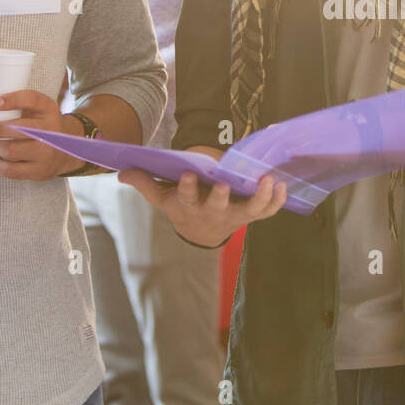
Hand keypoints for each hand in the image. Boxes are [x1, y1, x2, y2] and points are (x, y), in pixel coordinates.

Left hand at [0, 89, 81, 180]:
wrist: (66, 150)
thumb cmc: (39, 124)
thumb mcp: (35, 109)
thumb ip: (9, 102)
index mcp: (48, 109)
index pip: (32, 100)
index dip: (12, 100)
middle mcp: (51, 130)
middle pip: (19, 129)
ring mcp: (46, 152)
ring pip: (11, 151)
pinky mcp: (39, 171)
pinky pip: (11, 170)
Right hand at [118, 156, 287, 247]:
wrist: (201, 232)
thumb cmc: (182, 207)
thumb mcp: (161, 198)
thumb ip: (144, 183)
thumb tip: (121, 172)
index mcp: (190, 206)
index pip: (187, 198)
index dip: (187, 188)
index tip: (188, 175)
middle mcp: (213, 212)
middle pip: (218, 206)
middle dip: (220, 197)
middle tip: (225, 185)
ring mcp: (234, 214)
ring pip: (250, 210)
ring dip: (260, 196)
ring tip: (268, 180)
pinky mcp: (251, 215)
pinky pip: (268, 211)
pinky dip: (277, 201)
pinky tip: (283, 185)